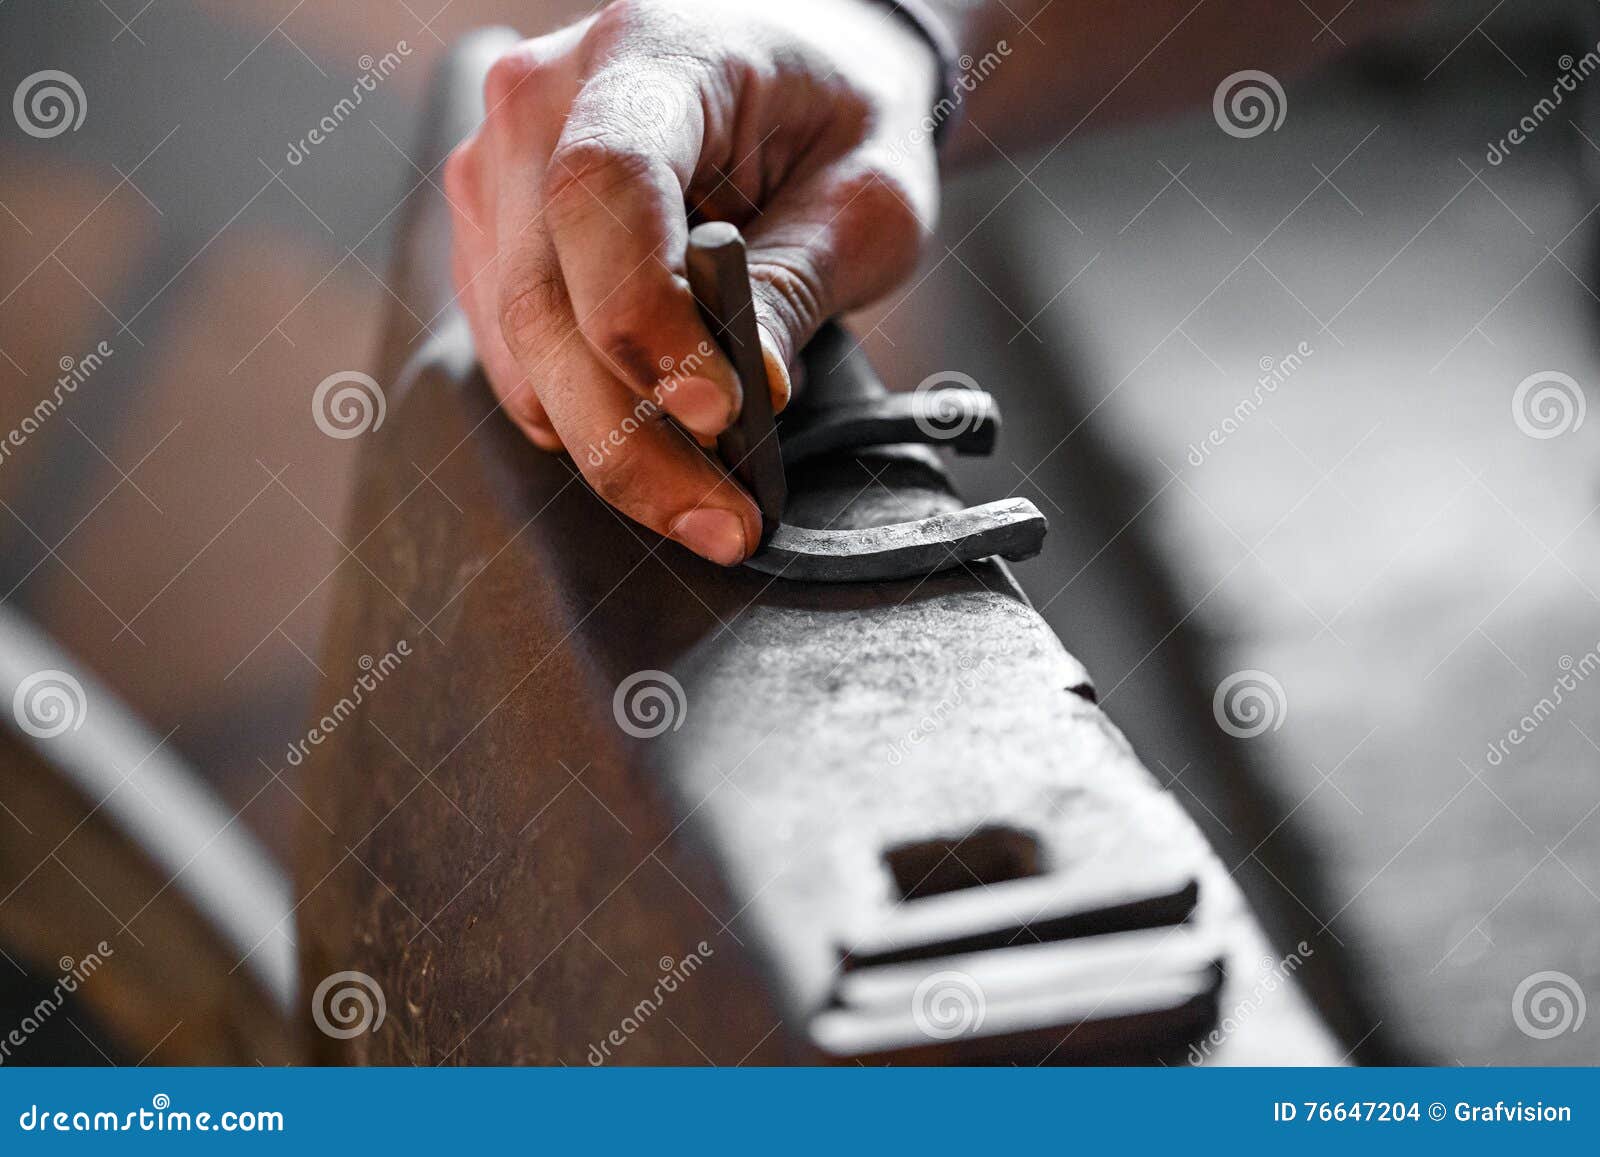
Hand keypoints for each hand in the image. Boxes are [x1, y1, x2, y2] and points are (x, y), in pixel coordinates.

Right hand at [444, 0, 939, 563]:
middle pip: (544, 298)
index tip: (721, 413)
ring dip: (608, 446)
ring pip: (518, 346)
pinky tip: (656, 450)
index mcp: (648, 51)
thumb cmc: (838, 115)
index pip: (603, 189)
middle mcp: (542, 101)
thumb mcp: (869, 191)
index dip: (645, 318)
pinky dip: (581, 419)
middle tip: (721, 520)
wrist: (800, 70)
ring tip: (707, 505)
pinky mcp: (492, 235)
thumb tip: (745, 392)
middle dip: (630, 437)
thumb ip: (798, 280)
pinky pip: (514, 354)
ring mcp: (498, 169)